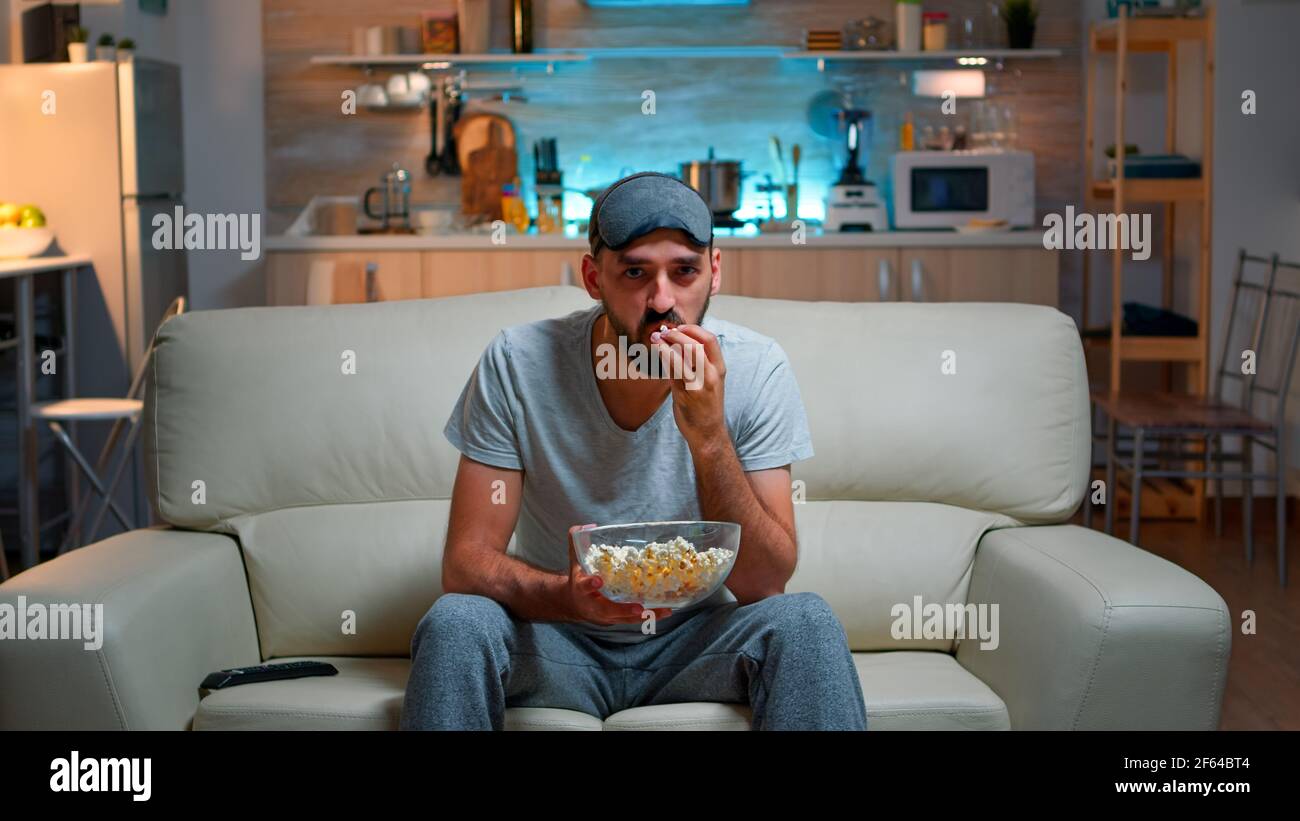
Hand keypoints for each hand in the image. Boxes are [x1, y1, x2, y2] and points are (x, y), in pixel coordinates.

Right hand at [566, 524, 671, 625]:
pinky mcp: (618, 619)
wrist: (575, 604)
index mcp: (581, 589)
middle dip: (623, 610)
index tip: (598, 581)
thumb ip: (578, 541)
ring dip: (644, 616)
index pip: (584, 586)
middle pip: (608, 610)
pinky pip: (634, 619)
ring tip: (663, 611)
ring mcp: (607, 615)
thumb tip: (590, 525)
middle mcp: (594, 605)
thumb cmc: (579, 578)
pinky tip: (666, 611)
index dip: (590, 584)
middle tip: (638, 607)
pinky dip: (650, 616)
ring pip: (626, 618)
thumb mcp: (575, 559)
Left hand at [652, 325, 726, 447]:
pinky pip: (673, 370)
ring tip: (655, 338)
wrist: (708, 433)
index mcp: (719, 368)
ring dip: (666, 343)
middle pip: (695, 344)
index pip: (710, 339)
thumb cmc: (706, 405)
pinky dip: (664, 356)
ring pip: (682, 356)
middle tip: (663, 331)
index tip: (679, 327)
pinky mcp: (686, 394)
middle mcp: (712, 375)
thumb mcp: (708, 381)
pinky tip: (657, 351)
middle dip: (677, 334)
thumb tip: (678, 342)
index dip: (693, 329)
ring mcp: (699, 384)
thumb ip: (697, 363)